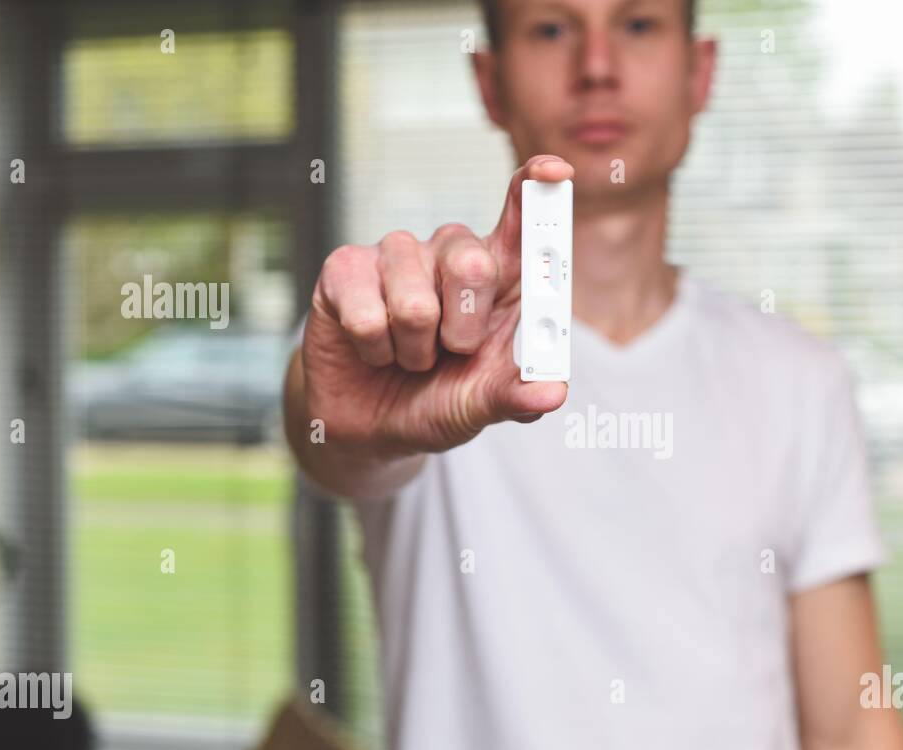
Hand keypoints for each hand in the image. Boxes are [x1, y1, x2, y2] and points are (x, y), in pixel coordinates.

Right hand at [301, 154, 573, 461]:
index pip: (521, 221)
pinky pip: (368, 316)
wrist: (370, 425)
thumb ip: (517, 395)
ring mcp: (397, 254)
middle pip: (473, 264)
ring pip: (415, 305)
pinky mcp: (345, 267)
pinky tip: (373, 349)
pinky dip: (375, 351)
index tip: (556, 171)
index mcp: (498, 276)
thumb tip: (554, 392)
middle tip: (452, 353)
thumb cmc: (438, 399)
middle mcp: (450, 253)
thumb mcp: (482, 403)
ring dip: (414, 352)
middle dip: (465, 332)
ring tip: (410, 357)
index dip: (536, 190)